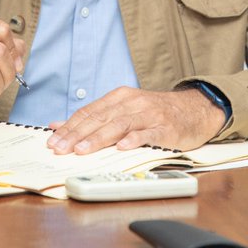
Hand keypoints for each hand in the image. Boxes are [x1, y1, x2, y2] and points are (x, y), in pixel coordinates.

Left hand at [46, 87, 224, 154]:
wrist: (195, 109)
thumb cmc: (155, 112)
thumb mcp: (124, 109)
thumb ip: (93, 117)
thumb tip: (57, 125)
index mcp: (119, 98)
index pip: (89, 112)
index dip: (69, 127)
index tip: (52, 141)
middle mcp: (132, 103)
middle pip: (100, 118)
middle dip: (77, 134)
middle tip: (60, 148)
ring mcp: (149, 115)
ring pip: (120, 125)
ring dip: (99, 138)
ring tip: (82, 150)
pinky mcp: (166, 128)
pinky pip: (148, 134)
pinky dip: (134, 139)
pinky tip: (122, 147)